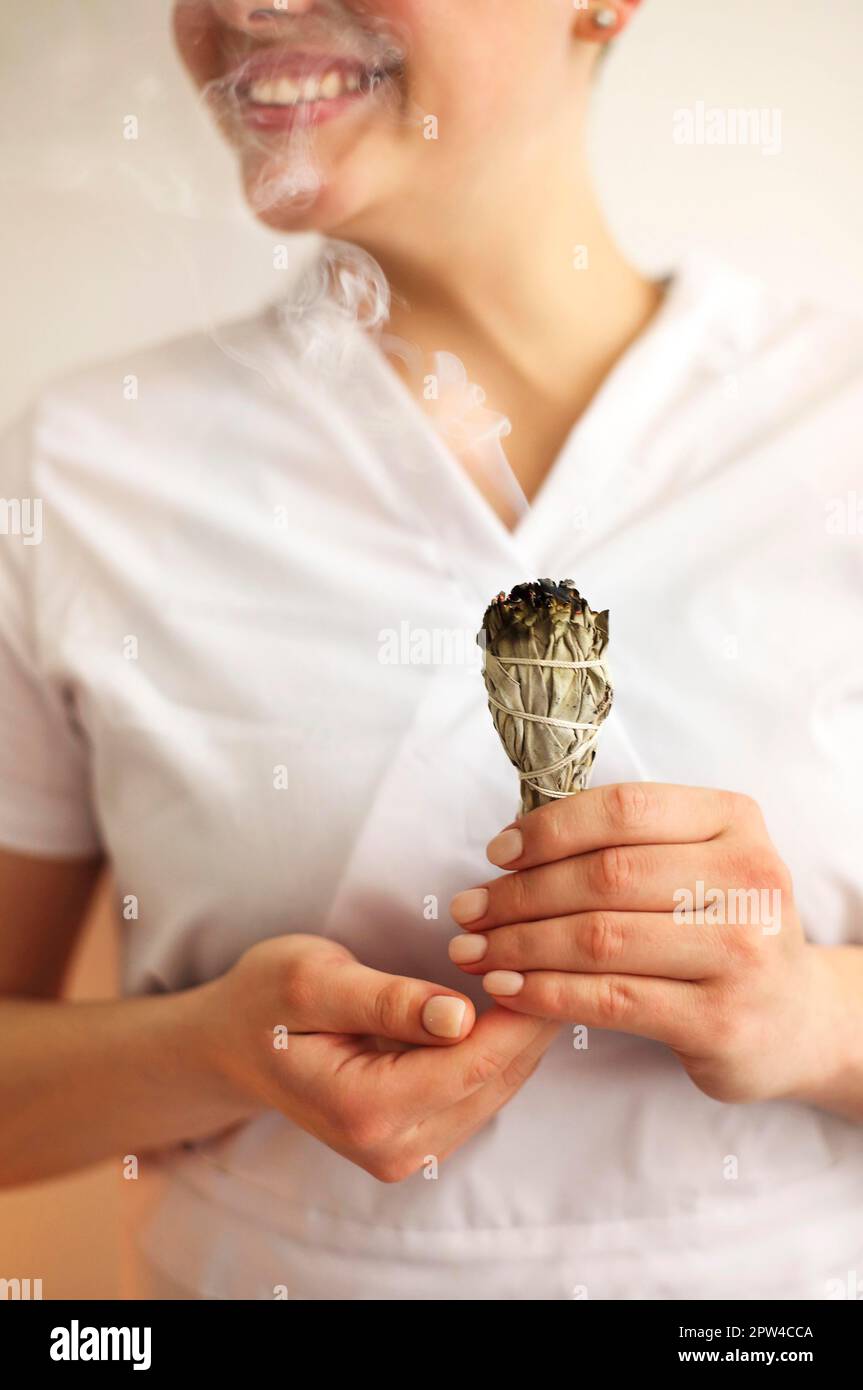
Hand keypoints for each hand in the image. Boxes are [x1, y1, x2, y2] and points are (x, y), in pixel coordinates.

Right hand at [202, 934, 559, 1181]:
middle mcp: (393, 1148)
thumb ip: (388, 1001)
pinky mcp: (418, 1140)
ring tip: (540, 966)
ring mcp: (407, 1152)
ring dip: (523, 1031)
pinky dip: (502, 1046)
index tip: (548, 950)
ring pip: (498, 1087)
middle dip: (533, 1014)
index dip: (522, 1006)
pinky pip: (481, 1091)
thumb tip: (461, 1018)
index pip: (478, 1060)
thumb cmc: (265, 1000)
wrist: (232, 1045)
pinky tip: (509, 1000)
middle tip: (560, 949)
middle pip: (497, 1078)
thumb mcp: (314, 980)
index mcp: (365, 1109)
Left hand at [448, 783, 846, 1106]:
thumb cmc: (722, 927)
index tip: (496, 853)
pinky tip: (508, 990)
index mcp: (734, 822)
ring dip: (519, 945)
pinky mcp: (720, 1019)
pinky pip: (610, 999)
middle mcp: (748, 881)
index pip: (623, 810)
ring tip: (474, 951)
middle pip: (604, 877)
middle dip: (519, 894)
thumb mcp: (697, 863)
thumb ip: (626, 844)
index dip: (548, 829)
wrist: (794, 1017)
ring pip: (599, 939)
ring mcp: (740, 953)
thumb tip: (512, 848)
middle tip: (468, 911)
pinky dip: (545, 993)